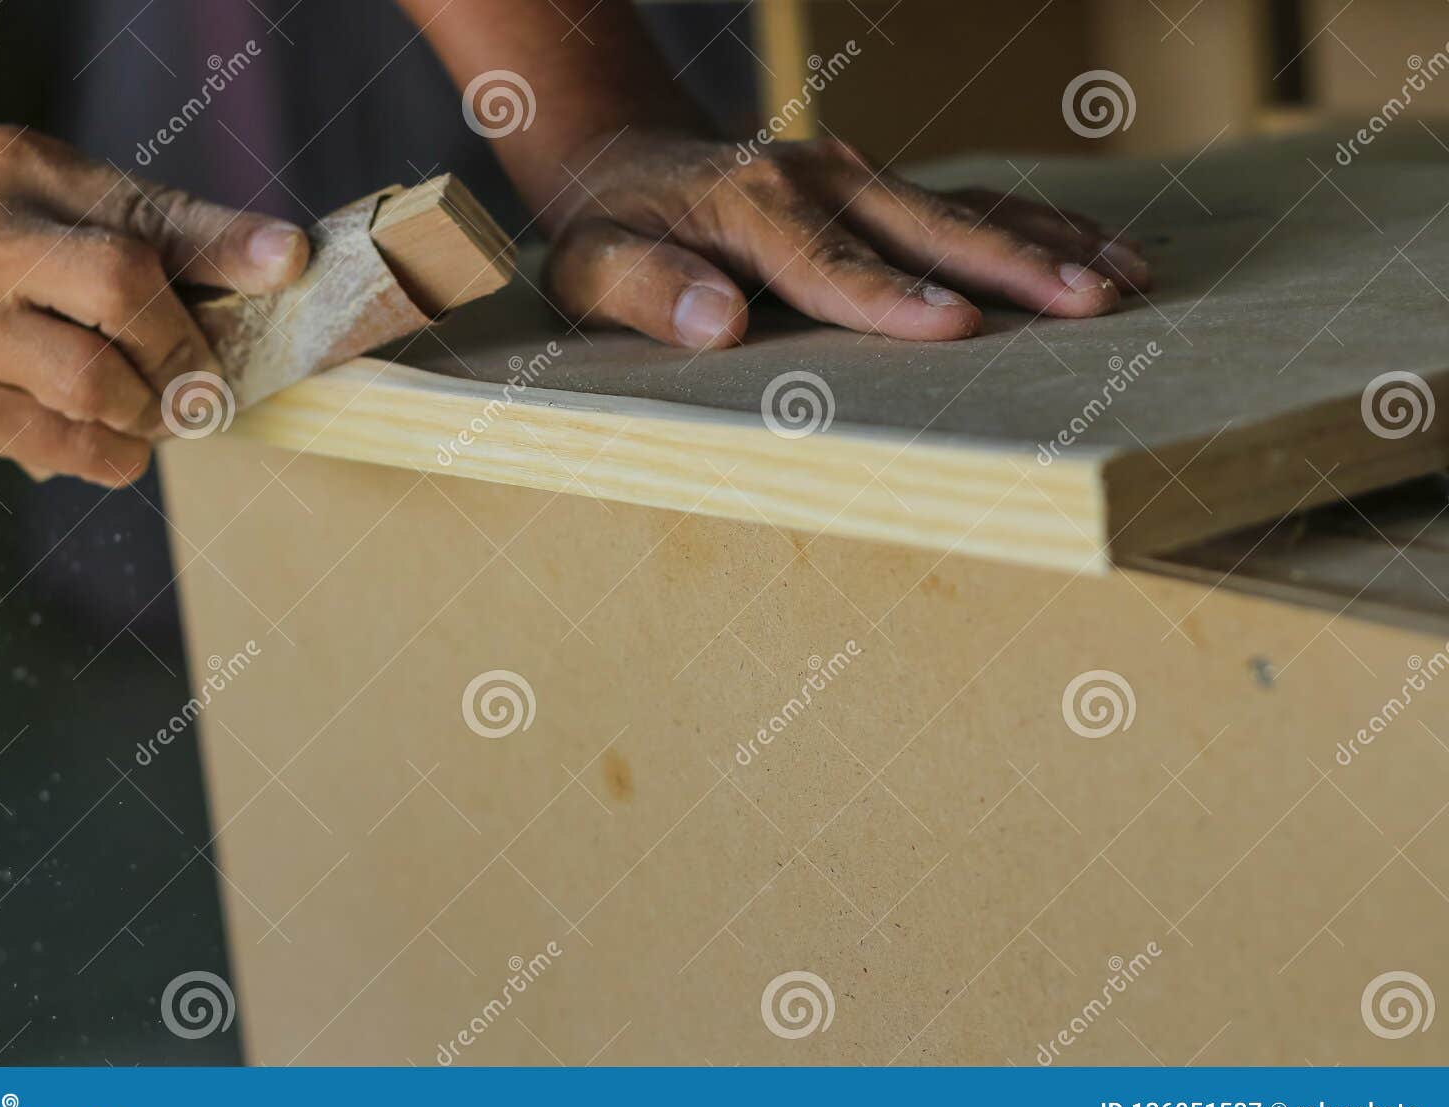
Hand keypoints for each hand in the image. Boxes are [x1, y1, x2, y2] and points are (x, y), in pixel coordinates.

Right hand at [0, 126, 309, 486]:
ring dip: (149, 410)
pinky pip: (64, 444)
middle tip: (200, 381)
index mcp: (24, 173)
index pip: (144, 210)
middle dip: (183, 347)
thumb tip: (281, 262)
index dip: (224, 244)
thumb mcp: (55, 214)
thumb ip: (156, 237)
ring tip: (151, 412)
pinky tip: (113, 445)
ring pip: (95, 380)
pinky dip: (113, 455)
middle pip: (121, 285)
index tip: (289, 262)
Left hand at [542, 130, 1149, 348]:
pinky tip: (1104, 249)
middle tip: (1094, 301)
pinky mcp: (883, 186)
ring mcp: (860, 176)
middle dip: (1015, 267)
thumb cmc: (611, 234)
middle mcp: (820, 180)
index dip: (895, 299)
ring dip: (1052, 243)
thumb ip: (650, 293)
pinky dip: (1042, 225)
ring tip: (1131, 278)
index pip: (832, 266)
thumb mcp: (593, 269)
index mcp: (751, 207)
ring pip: (970, 207)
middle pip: (929, 228)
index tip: (960, 325)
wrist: (627, 164)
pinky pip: (973, 200)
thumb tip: (718, 323)